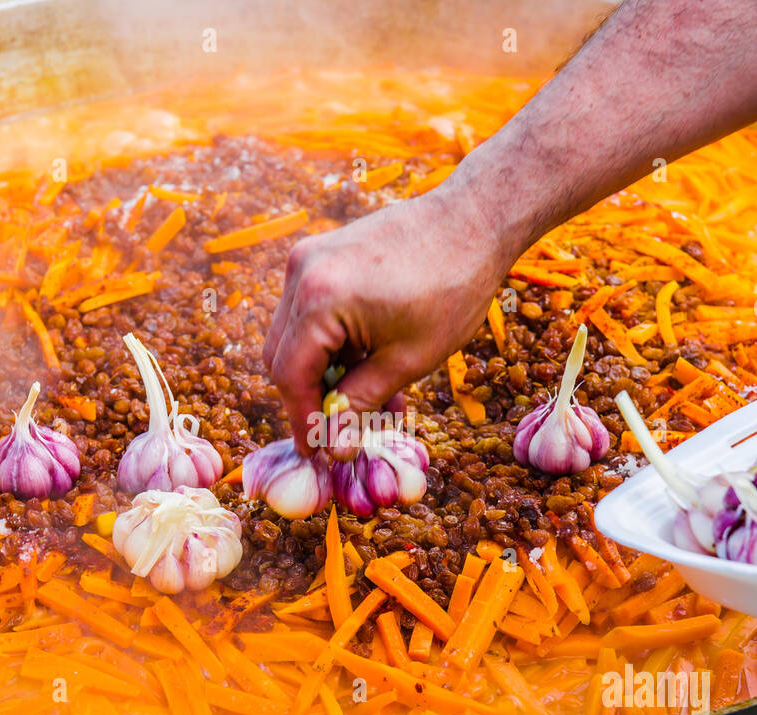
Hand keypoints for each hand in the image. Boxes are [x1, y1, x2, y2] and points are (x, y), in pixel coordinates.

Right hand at [263, 188, 512, 455]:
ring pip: (293, 334)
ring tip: (368, 398)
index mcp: (318, 300)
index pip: (289, 376)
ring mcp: (309, 258)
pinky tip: (368, 361)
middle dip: (308, 397)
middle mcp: (301, 274)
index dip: (301, 420)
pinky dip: (330, 341)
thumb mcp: (407, 360)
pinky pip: (310, 309)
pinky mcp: (322, 253)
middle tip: (339, 430)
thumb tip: (333, 446)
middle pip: (281, 355)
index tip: (318, 451)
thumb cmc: (451, 289)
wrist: (475, 220)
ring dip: (321, 371)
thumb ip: (360, 403)